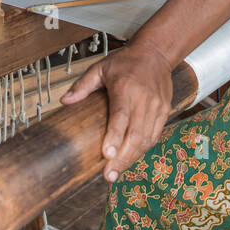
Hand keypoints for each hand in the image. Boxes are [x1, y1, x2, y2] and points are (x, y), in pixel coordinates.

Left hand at [62, 42, 173, 180]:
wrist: (156, 53)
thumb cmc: (126, 61)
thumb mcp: (101, 68)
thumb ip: (83, 86)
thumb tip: (64, 101)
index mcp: (126, 88)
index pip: (121, 116)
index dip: (114, 136)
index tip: (106, 154)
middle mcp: (144, 99)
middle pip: (135, 134)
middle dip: (122, 158)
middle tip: (109, 175)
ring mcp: (157, 107)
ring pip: (146, 139)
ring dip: (132, 158)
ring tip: (116, 173)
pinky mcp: (164, 112)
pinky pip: (154, 136)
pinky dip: (142, 150)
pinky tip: (130, 159)